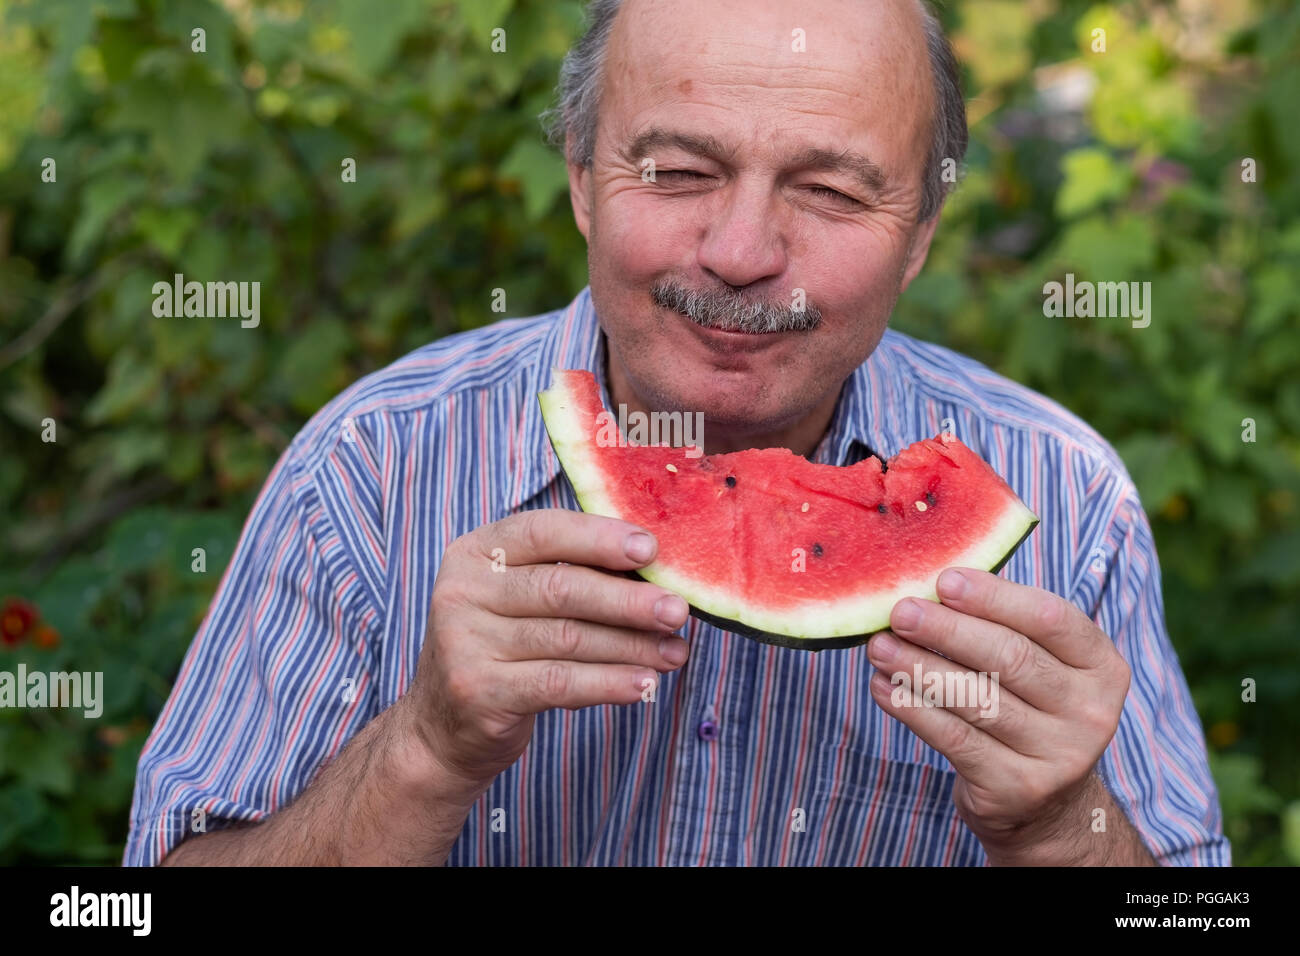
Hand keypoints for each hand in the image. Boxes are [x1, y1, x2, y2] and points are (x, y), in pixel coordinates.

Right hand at [403, 509, 690, 792]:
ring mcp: (464, 643)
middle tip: (678, 610)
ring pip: (567, 638)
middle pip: (561, 588)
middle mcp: (462, 592)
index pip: (543, 531)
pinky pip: (559, 682)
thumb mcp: (517, 600)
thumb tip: (654, 571)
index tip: (651, 549)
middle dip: (628, 600)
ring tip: (675, 653)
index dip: (600, 538)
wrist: (442, 727)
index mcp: (476, 553)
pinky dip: (609, 683)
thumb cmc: (502, 649)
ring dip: (631, 646)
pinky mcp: (478, 691)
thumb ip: (569, 576)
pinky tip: (643, 684)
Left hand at [866, 568, 1137, 864]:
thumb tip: (929, 586)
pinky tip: (882, 687)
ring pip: (976, 699)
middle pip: (1010, 657)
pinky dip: (912, 709)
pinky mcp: (1017, 788)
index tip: (943, 580)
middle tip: (899, 612)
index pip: (1051, 619)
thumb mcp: (1039, 667)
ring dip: (918, 668)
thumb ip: (1002, 626)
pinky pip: (955, 738)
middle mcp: (1090, 712)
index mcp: (1102, 667)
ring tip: (879, 647)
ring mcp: (1059, 755)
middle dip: (947, 630)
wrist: (1046, 807)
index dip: (995, 596)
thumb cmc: (1029, 710)